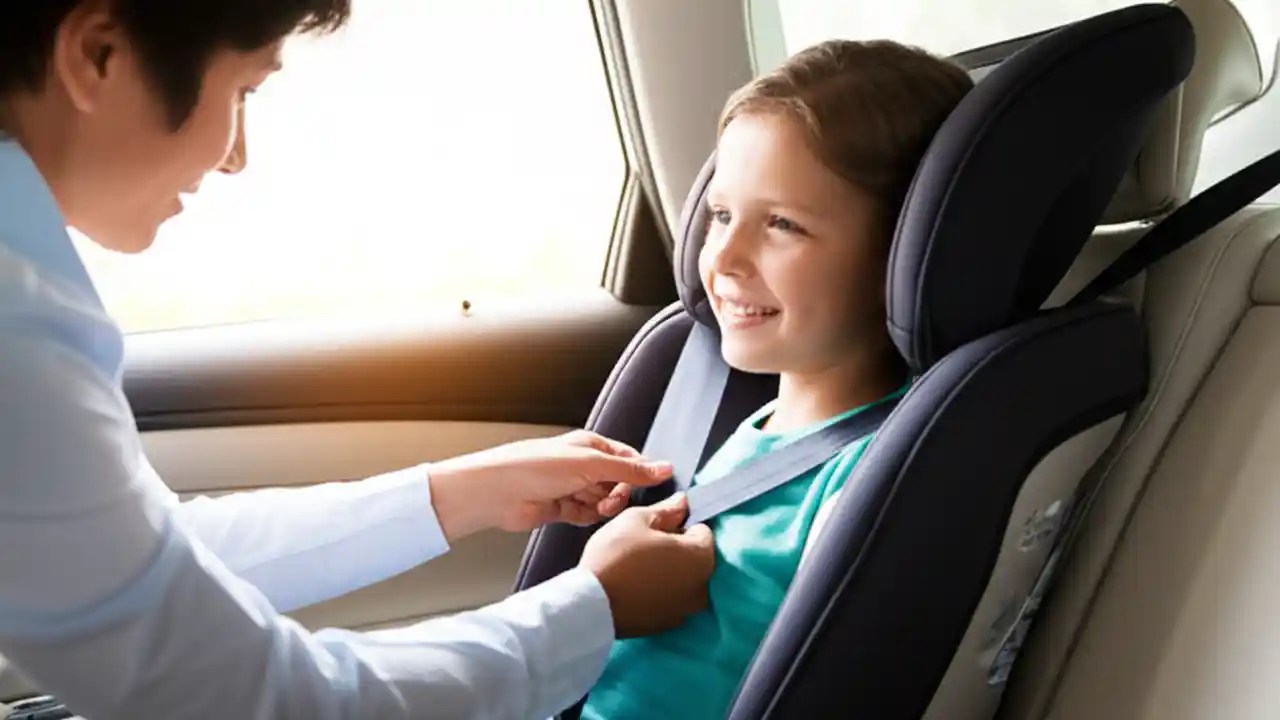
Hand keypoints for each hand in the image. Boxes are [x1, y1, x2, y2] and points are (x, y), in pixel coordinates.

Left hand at [428, 430, 673, 539]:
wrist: (498, 492)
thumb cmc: (535, 467)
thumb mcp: (591, 465)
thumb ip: (629, 471)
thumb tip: (663, 468)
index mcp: (591, 445)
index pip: (628, 459)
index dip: (640, 473)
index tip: (650, 487)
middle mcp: (582, 465)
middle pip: (617, 483)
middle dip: (619, 494)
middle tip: (612, 501)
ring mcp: (571, 487)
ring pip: (602, 501)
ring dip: (602, 507)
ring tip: (594, 508)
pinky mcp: (560, 508)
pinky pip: (585, 514)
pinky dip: (587, 517)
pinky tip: (581, 514)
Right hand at [579, 494, 714, 637]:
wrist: (590, 604)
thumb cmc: (615, 555)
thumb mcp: (636, 519)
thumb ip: (666, 510)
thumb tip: (684, 502)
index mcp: (701, 557)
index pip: (703, 531)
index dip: (681, 525)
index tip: (658, 528)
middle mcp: (702, 586)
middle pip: (697, 558)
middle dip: (679, 550)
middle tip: (647, 546)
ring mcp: (687, 610)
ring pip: (685, 581)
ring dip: (672, 573)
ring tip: (641, 569)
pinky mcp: (669, 625)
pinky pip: (672, 601)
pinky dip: (662, 593)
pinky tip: (638, 589)